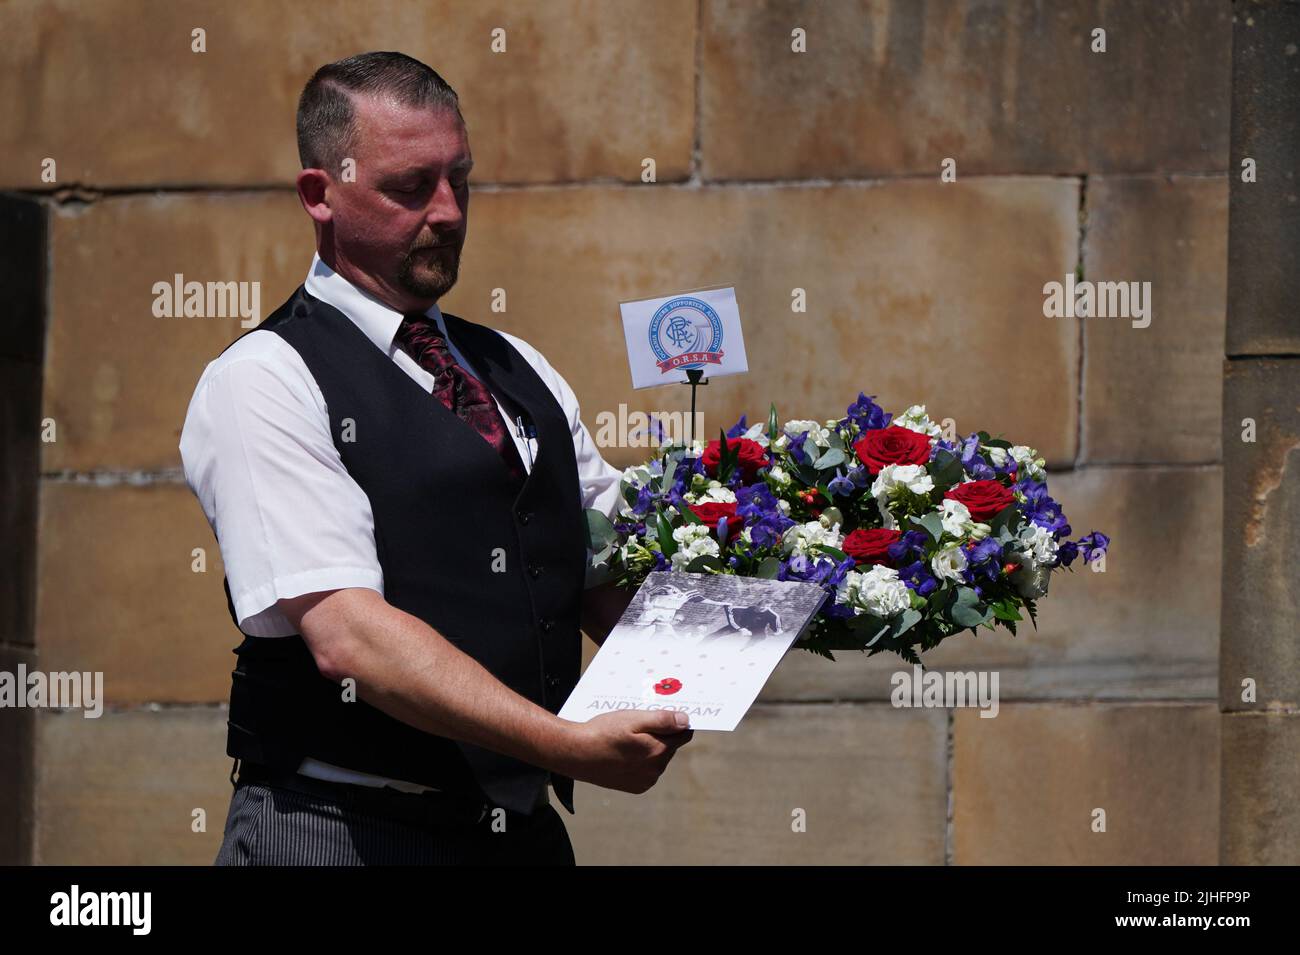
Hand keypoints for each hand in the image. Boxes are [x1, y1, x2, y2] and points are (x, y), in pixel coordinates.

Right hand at [552, 709, 693, 793]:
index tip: (665, 715)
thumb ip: (662, 720)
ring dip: (651, 748)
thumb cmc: (602, 732)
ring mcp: (645, 781)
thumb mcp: (633, 719)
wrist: (575, 754)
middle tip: (638, 725)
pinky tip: (624, 753)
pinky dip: (641, 761)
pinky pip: (647, 771)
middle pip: (670, 746)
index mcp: (658, 751)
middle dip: (661, 735)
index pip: (684, 734)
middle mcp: (655, 770)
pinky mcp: (636, 787)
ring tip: (627, 740)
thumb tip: (686, 721)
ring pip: (658, 759)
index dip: (677, 722)